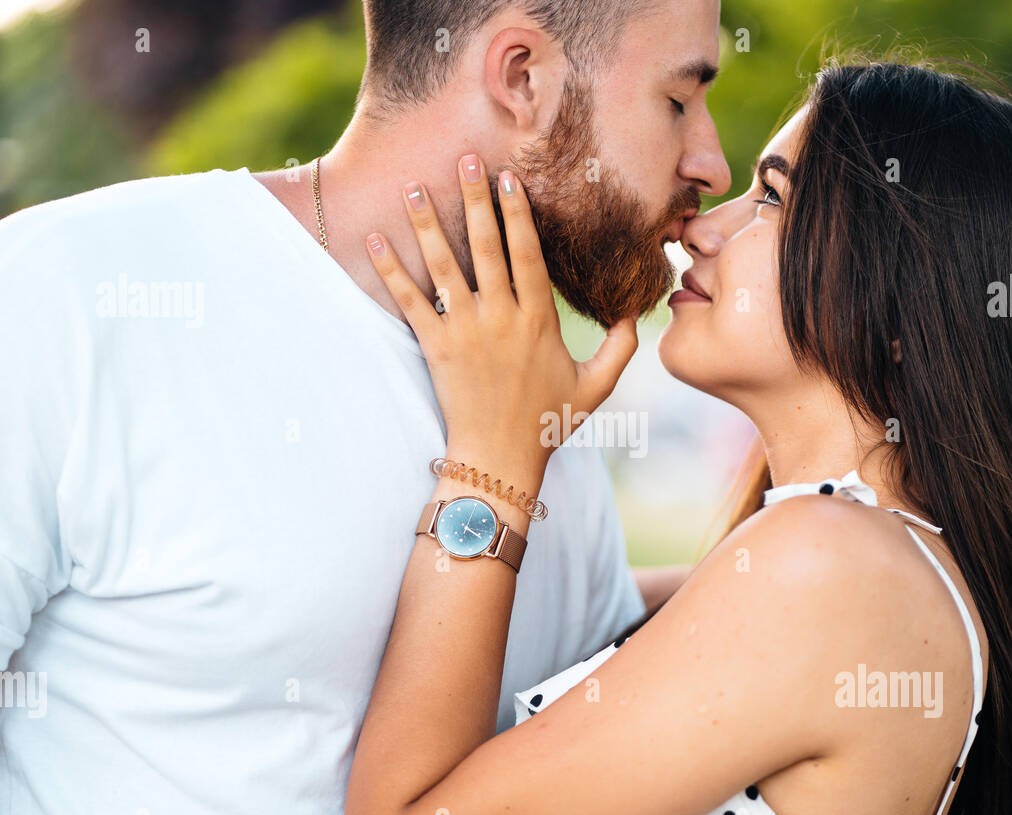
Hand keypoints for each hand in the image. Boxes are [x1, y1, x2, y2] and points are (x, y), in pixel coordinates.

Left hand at [365, 155, 637, 485]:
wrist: (500, 459)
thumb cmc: (548, 424)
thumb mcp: (596, 388)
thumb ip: (619, 348)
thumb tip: (637, 316)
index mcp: (538, 320)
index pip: (527, 253)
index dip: (518, 212)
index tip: (509, 178)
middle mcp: (501, 318)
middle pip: (487, 246)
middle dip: (476, 199)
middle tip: (466, 159)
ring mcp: (465, 331)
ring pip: (444, 266)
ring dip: (427, 224)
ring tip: (413, 187)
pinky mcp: (435, 347)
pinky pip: (410, 301)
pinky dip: (390, 270)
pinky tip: (374, 240)